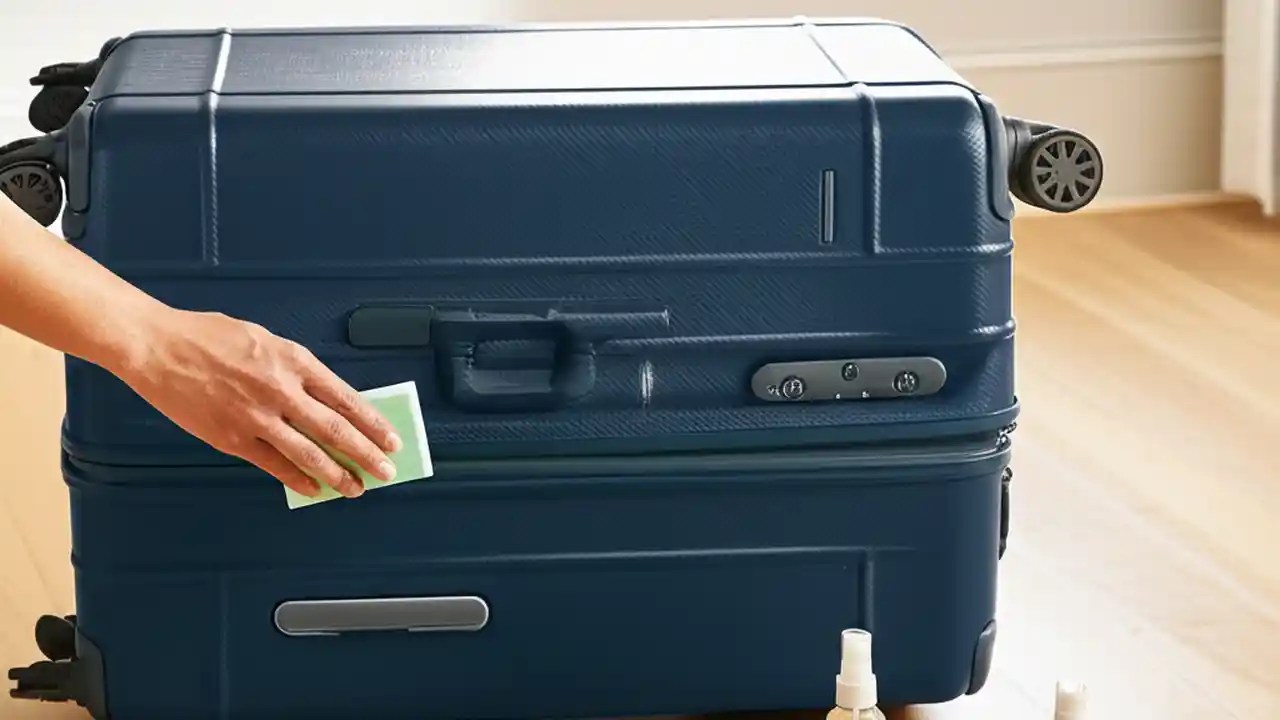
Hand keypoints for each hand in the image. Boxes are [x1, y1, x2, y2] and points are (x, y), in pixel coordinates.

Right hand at [115, 308, 401, 497]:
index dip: (373, 423)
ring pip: (309, 453)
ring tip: (357, 488)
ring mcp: (256, 417)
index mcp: (293, 360)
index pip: (346, 398)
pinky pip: (274, 464)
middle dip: (366, 454)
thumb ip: (296, 369)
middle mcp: (280, 389)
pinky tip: (315, 489)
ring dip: (338, 474)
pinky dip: (298, 479)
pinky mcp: (231, 437)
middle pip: (335, 429)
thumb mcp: (265, 340)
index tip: (391, 439)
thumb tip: (327, 399)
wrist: (157, 347)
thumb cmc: (209, 337)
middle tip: (387, 471)